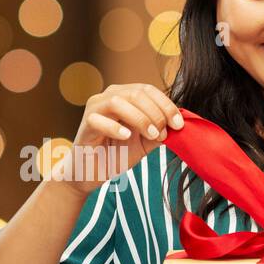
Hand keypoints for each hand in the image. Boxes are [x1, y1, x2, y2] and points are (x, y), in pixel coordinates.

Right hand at [59, 84, 184, 194]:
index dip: (166, 105)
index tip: (179, 124)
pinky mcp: (85, 124)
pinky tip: (126, 136)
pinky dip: (115, 127)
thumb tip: (178, 125)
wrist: (91, 173)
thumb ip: (159, 132)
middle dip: (156, 112)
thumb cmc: (116, 154)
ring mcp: (95, 109)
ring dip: (140, 118)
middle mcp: (108, 97)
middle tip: (164, 132)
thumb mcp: (144, 143)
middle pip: (136, 93)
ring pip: (118, 101)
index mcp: (125, 96)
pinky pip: (98, 120)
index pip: (148, 90)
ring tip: (151, 135)